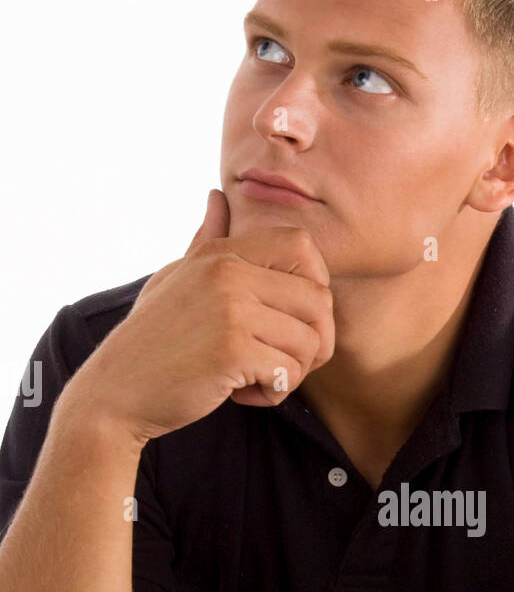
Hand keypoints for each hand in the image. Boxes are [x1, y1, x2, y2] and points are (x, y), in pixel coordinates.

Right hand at [61, 189, 334, 446]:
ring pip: (309, 342)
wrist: (116, 392)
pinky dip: (274, 394)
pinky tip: (243, 394)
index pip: (302, 245)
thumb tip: (218, 196)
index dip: (315, 284)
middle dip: (314, 341)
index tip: (292, 319)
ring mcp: (231, 310)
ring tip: (256, 380)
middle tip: (283, 363)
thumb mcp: (175, 278)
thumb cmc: (152, 340)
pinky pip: (288, 373)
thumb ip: (206, 241)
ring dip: (292, 373)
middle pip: (319, 300)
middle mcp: (227, 273)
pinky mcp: (233, 350)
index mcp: (220, 253)